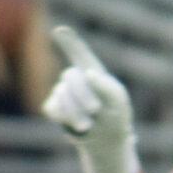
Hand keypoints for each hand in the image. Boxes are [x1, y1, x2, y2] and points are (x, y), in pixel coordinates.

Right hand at [43, 27, 140, 172]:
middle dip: (83, 94)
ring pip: (61, 94)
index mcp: (92, 71)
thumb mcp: (119, 102)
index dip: (68, 41)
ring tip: (90, 124)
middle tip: (96, 109)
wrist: (106, 141)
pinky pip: (53, 108)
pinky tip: (78, 125)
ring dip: (77, 112)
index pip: (79, 53)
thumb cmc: (115, 116)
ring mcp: (61, 92)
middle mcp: (75, 78)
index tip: (59, 31)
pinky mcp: (53, 108)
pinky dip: (67, 119)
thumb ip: (107, 86)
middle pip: (71, 76)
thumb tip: (88, 74)